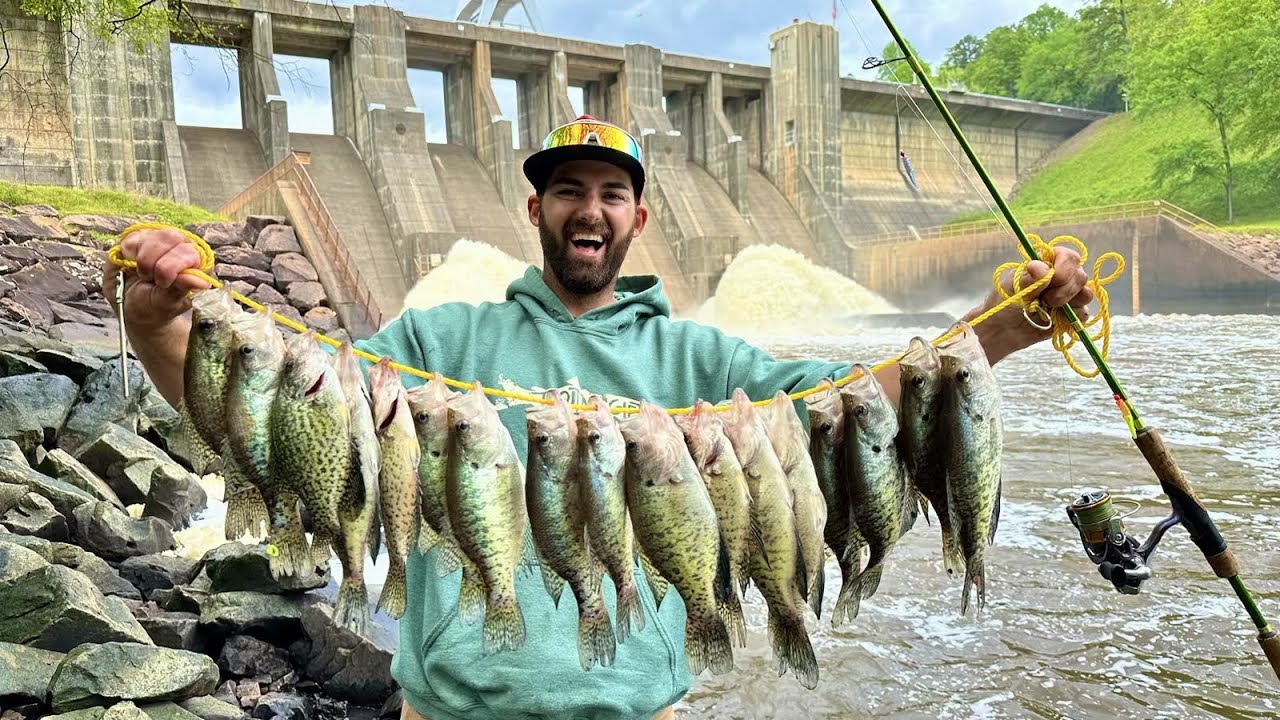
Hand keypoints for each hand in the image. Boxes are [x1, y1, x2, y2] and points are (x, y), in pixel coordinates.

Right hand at [102, 227, 210, 331]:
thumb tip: (203, 283)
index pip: (190, 252)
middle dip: (156, 263)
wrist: (128, 307)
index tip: (163, 284)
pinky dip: (130, 254)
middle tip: (152, 280)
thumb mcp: (166, 302)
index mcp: (196, 263)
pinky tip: (132, 265)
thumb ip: (182, 289)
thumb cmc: (153, 306)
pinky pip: (133, 237)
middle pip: (171, 237)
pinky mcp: (139, 238)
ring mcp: (160, 240)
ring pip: (152, 236)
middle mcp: (181, 247)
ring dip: (143, 260)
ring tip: (144, 275)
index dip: (172, 267)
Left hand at [962, 245, 1094, 364]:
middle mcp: (1061, 278)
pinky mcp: (1070, 315)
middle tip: (1045, 299)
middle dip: (1064, 289)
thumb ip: (1029, 278)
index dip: (1064, 269)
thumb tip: (1039, 265)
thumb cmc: (1004, 303)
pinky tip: (1056, 319)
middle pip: (1080, 276)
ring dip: (1069, 302)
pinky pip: (1084, 314)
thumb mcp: (1012, 288)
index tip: (1050, 280)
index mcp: (1047, 264)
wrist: (1001, 330)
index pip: (1069, 257)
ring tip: (1048, 307)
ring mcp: (1067, 296)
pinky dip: (1072, 317)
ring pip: (1086, 294)